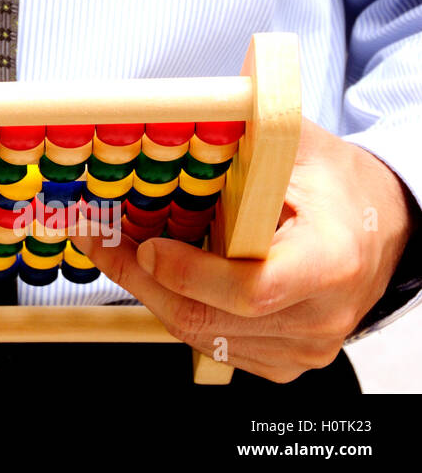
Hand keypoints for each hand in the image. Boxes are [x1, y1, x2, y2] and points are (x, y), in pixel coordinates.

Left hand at [71, 118, 413, 381]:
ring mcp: (303, 347)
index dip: (188, 272)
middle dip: (137, 277)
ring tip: (113, 247)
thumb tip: (175, 111)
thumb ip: (244, 133)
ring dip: (146, 291)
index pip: (251, 288)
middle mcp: (320, 315)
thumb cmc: (333, 184)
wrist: (376, 229)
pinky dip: (173, 307)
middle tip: (95, 238)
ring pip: (198, 332)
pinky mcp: (283, 361)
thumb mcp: (297, 145)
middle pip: (207, 316)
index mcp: (330, 261)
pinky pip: (210, 342)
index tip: (145, 245)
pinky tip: (154, 274)